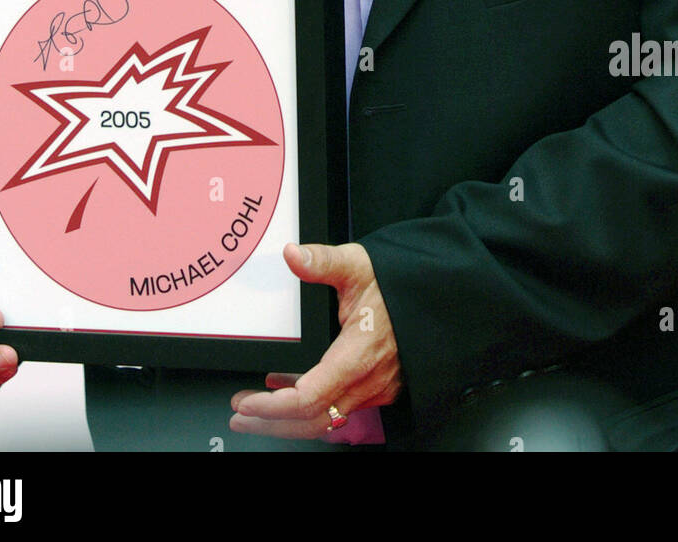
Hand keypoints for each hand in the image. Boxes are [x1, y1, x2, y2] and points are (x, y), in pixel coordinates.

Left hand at [229, 241, 400, 439]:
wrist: (437, 295)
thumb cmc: (400, 283)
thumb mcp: (359, 264)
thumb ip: (323, 261)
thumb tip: (292, 255)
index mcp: (358, 354)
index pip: (309, 398)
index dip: (272, 407)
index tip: (246, 402)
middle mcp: (368, 381)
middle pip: (312, 420)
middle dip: (270, 423)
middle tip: (240, 415)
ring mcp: (374, 389)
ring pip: (325, 420)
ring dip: (287, 421)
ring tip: (256, 412)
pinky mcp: (377, 388)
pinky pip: (339, 408)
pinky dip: (309, 407)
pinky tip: (288, 388)